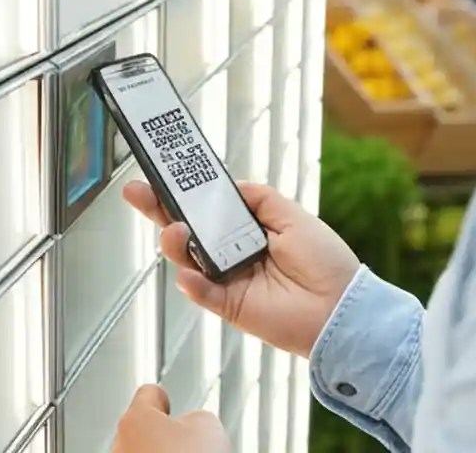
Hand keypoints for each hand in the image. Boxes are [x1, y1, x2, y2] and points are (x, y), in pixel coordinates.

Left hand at [113, 385, 229, 452]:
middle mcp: (120, 445)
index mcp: (136, 419)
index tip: (167, 402)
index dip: (165, 400)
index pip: (150, 395)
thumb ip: (198, 417)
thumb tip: (195, 424)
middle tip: (191, 446)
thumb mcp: (209, 428)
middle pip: (144, 431)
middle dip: (165, 438)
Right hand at [123, 181, 359, 357]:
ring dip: (173, 242)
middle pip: (185, 228)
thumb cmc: (324, 260)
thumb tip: (228, 185)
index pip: (206, 207)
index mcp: (245, 228)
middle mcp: (230, 252)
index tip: (163, 170)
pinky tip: (189, 272)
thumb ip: (257, 197)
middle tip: (136, 191)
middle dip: (158, 208)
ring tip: (175, 231)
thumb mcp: (291, 214)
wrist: (339, 305)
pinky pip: (200, 292)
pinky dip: (190, 281)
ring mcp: (226, 278)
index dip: (183, 191)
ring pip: (185, 258)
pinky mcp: (227, 305)